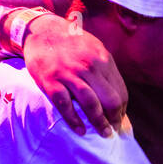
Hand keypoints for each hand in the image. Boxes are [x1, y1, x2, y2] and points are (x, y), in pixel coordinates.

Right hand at [23, 16, 126, 135]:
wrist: (40, 30)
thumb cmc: (70, 43)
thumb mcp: (94, 49)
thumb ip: (106, 70)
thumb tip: (117, 95)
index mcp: (103, 60)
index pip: (120, 92)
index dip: (122, 110)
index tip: (119, 120)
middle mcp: (89, 67)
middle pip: (111, 100)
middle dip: (115, 119)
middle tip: (113, 130)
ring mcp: (70, 74)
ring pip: (91, 105)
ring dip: (100, 123)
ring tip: (104, 133)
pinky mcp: (51, 81)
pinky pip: (66, 106)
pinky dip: (74, 121)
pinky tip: (81, 130)